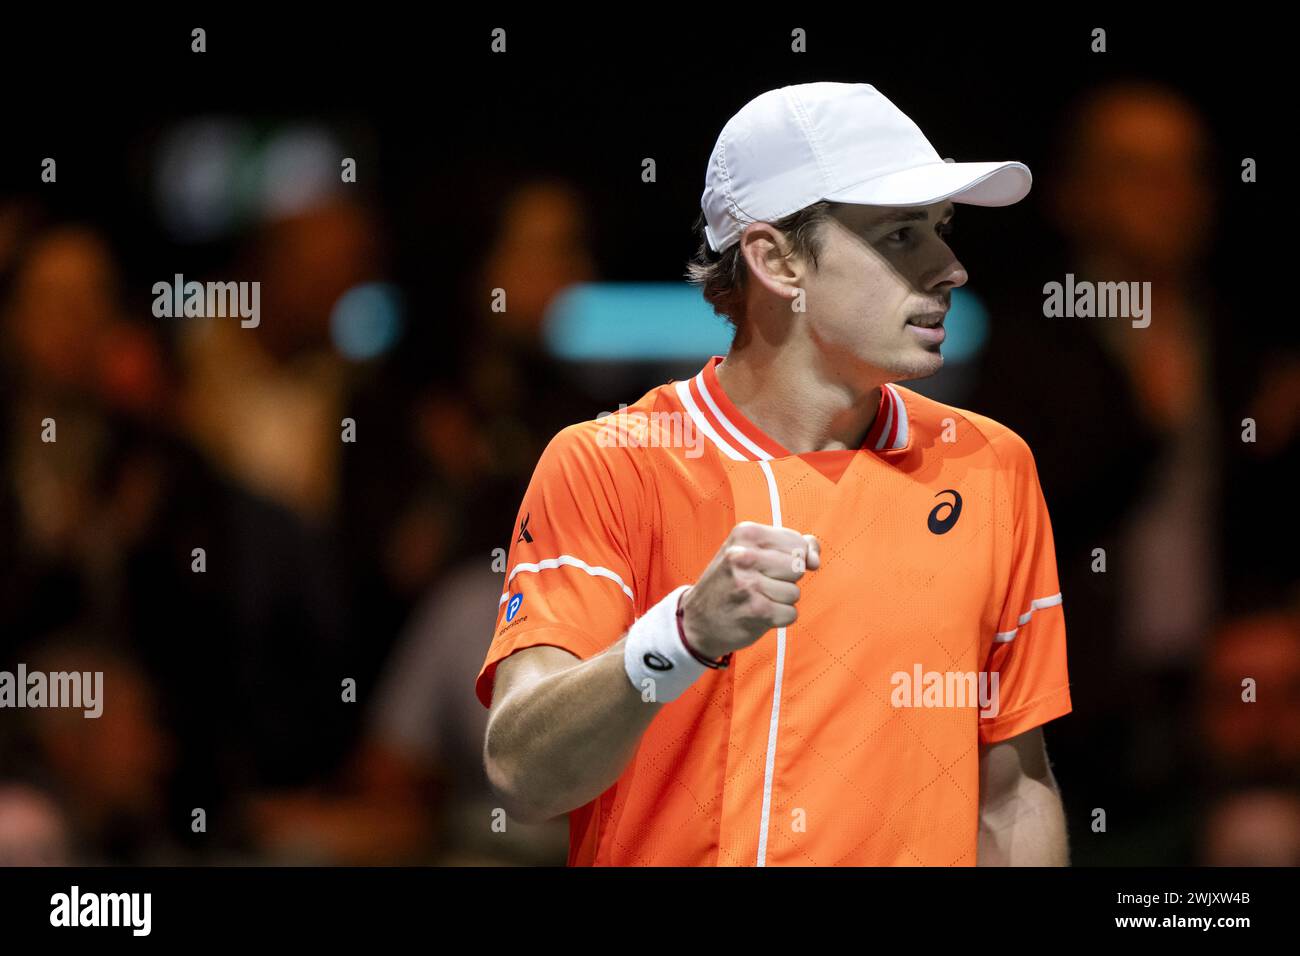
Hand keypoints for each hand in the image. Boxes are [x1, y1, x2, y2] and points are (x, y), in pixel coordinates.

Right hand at [679, 521, 819, 659]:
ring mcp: (749, 583)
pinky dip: (778, 618)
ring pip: (795, 593)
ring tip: (755, 598)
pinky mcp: (756, 610)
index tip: (770, 566)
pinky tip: (757, 614)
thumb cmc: (729, 581)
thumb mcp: (750, 550)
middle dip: (785, 580)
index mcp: (745, 533)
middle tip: (759, 583)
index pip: (797, 542)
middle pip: (798, 567)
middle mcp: (744, 555)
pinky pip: (791, 613)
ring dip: (780, 600)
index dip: (792, 558)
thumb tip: (815, 559)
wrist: (697, 619)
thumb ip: (790, 546)